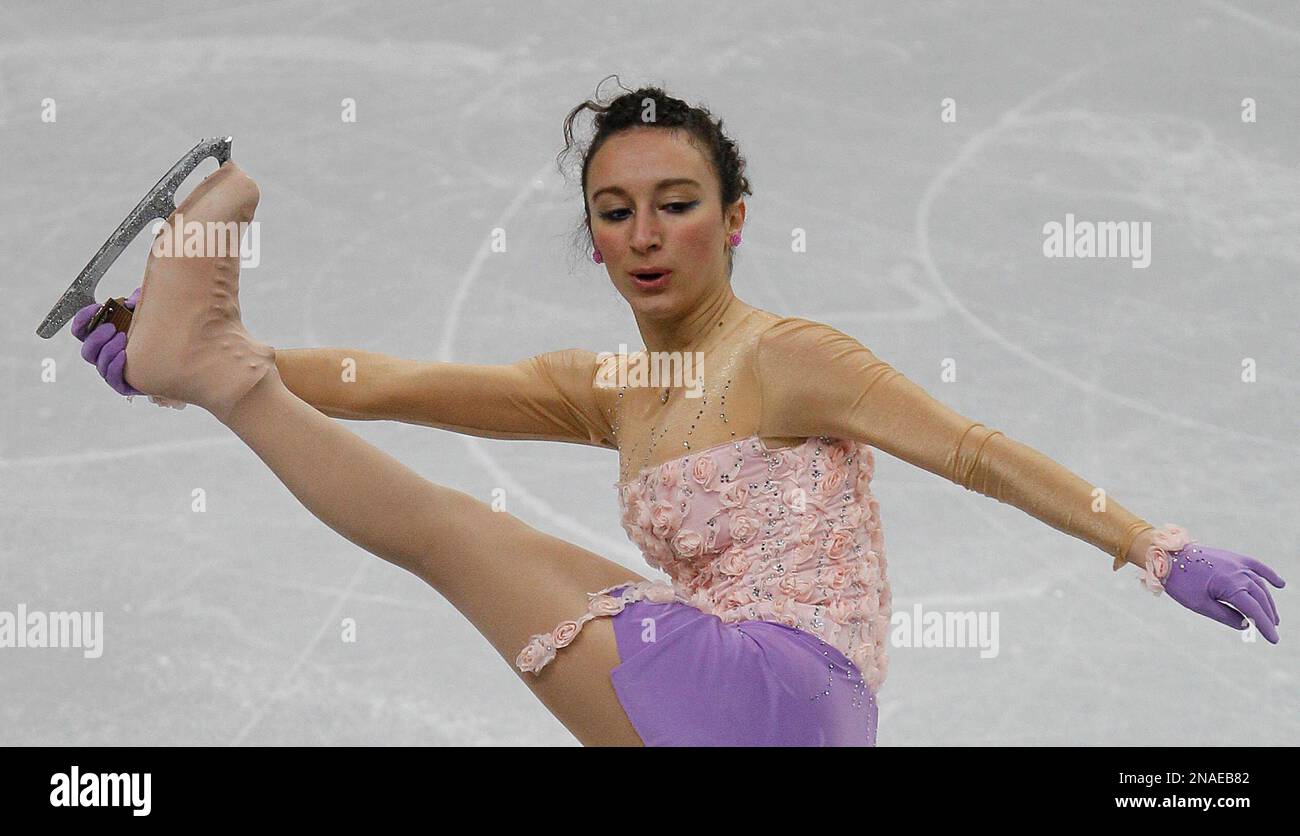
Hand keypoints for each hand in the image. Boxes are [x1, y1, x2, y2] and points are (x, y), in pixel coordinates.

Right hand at [71, 288, 185, 408]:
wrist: (180, 358)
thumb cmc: (159, 333)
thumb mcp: (149, 313)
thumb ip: (140, 302)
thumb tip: (130, 300)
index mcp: (105, 338)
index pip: (82, 331)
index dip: (83, 319)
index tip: (96, 308)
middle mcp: (106, 355)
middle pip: (87, 350)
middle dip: (96, 337)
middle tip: (112, 327)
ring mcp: (114, 370)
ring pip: (99, 364)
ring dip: (107, 350)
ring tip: (123, 338)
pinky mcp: (125, 385)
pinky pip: (113, 380)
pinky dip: (115, 367)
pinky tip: (123, 356)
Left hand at [1145, 532, 1284, 642]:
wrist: (1167, 556)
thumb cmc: (1181, 582)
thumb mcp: (1200, 604)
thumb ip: (1225, 615)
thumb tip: (1246, 625)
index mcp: (1231, 585)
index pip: (1254, 610)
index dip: (1265, 625)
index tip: (1274, 639)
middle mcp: (1239, 572)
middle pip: (1260, 598)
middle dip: (1268, 615)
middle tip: (1273, 629)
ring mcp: (1237, 563)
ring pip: (1260, 584)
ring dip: (1268, 601)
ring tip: (1273, 616)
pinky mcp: (1232, 557)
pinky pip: (1256, 566)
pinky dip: (1269, 574)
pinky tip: (1280, 584)